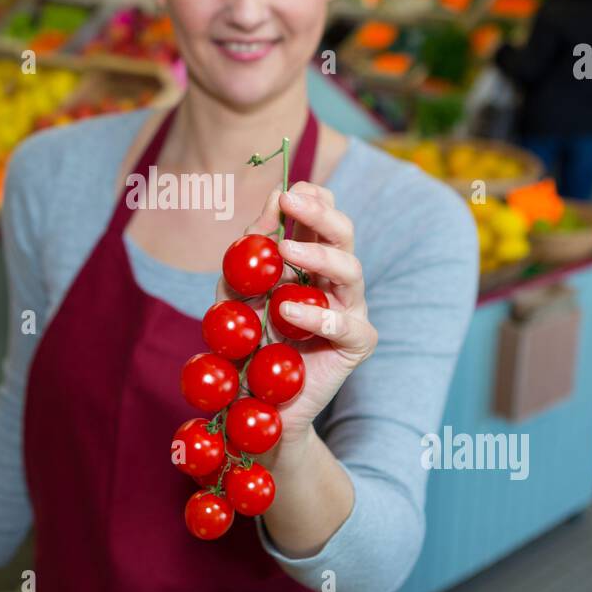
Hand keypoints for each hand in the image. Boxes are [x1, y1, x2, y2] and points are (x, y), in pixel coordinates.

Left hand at [217, 182, 377, 449]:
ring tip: (285, 252)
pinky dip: (318, 317)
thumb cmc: (246, 341)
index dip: (311, 198)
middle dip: (319, 213)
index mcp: (310, 259)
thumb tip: (270, 202)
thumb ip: (248, 252)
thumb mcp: (235, 292)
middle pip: (344, 234)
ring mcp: (349, 310)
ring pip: (352, 270)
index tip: (286, 191)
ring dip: (319, 255)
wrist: (254, 399)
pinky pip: (348, 326)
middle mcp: (334, 279)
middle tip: (291, 203)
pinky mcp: (356, 344)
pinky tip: (289, 312)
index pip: (322, 216)